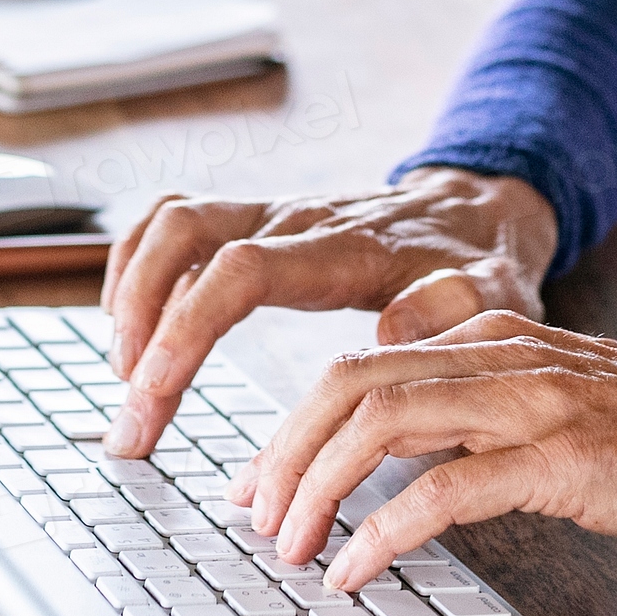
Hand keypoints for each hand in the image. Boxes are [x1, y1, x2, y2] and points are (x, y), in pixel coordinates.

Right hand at [100, 167, 556, 457]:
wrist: (474, 208)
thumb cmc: (478, 260)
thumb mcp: (492, 294)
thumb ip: (455, 312)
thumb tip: (389, 332)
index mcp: (341, 247)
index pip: (240, 269)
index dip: (186, 326)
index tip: (151, 391)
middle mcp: (294, 219)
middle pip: (184, 233)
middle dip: (139, 319)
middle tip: (129, 408)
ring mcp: (271, 212)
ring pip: (170, 220)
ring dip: (131, 290)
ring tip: (124, 371)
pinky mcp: (258, 219)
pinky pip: (177, 222)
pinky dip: (141, 266)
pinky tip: (135, 323)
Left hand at [229, 310, 616, 589]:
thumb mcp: (531, 394)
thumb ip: (461, 403)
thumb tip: (381, 439)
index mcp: (480, 335)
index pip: (358, 365)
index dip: (294, 422)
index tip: (259, 474)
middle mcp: (492, 354)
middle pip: (350, 385)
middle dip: (286, 451)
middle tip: (254, 512)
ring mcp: (523, 399)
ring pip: (382, 424)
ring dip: (319, 486)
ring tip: (290, 542)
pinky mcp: (555, 456)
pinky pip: (444, 490)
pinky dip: (383, 530)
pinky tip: (356, 566)